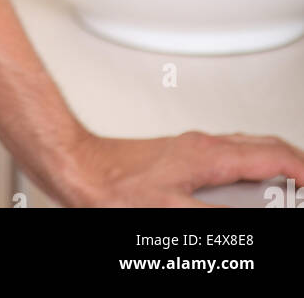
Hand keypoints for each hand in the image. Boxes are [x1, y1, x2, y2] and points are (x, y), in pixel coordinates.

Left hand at [59, 130, 303, 207]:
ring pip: (246, 149)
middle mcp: (203, 144)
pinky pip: (227, 155)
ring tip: (283, 192)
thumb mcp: (174, 212)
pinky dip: (248, 169)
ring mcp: (192, 147)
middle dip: (292, 167)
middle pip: (265, 147)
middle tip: (302, 187)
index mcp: (209, 155)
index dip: (301, 171)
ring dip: (271, 167)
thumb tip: (253, 216)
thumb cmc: (115, 188)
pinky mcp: (181, 155)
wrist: (81, 168)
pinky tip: (243, 191)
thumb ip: (219, 218)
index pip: (273, 156)